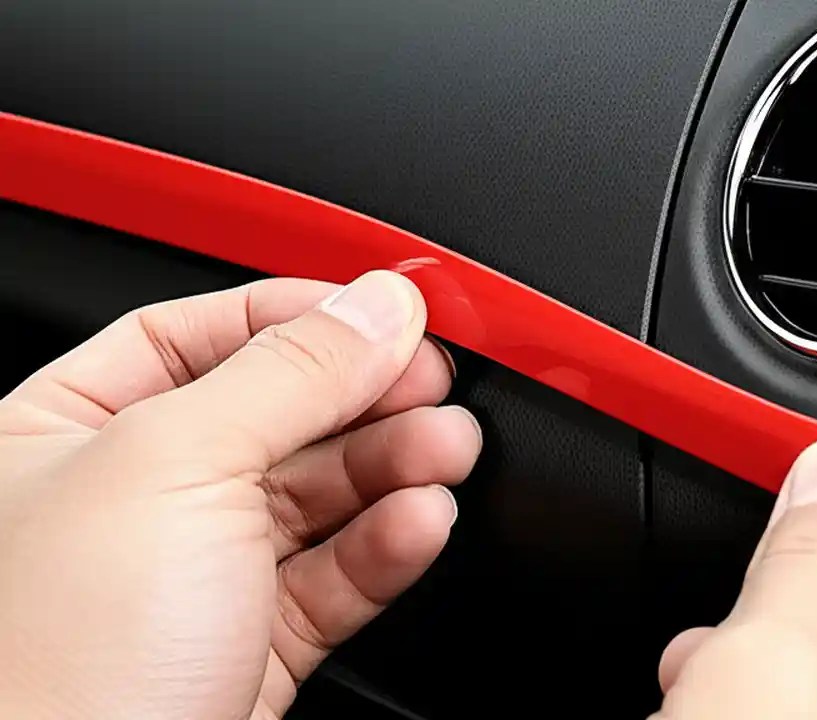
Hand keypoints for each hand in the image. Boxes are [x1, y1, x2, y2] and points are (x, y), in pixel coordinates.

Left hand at [0, 271, 481, 719]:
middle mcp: (127, 501)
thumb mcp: (175, 468)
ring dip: (393, 467)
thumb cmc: (48, 667)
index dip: (300, 313)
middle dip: (366, 395)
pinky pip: (333, 576)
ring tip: (448, 452)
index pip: (198, 331)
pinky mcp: (248, 648)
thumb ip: (290, 373)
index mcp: (62, 432)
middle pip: (276, 412)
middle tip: (434, 384)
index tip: (386, 309)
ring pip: (317, 496)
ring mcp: (192, 579)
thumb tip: (378, 305)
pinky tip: (420, 521)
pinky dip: (386, 545)